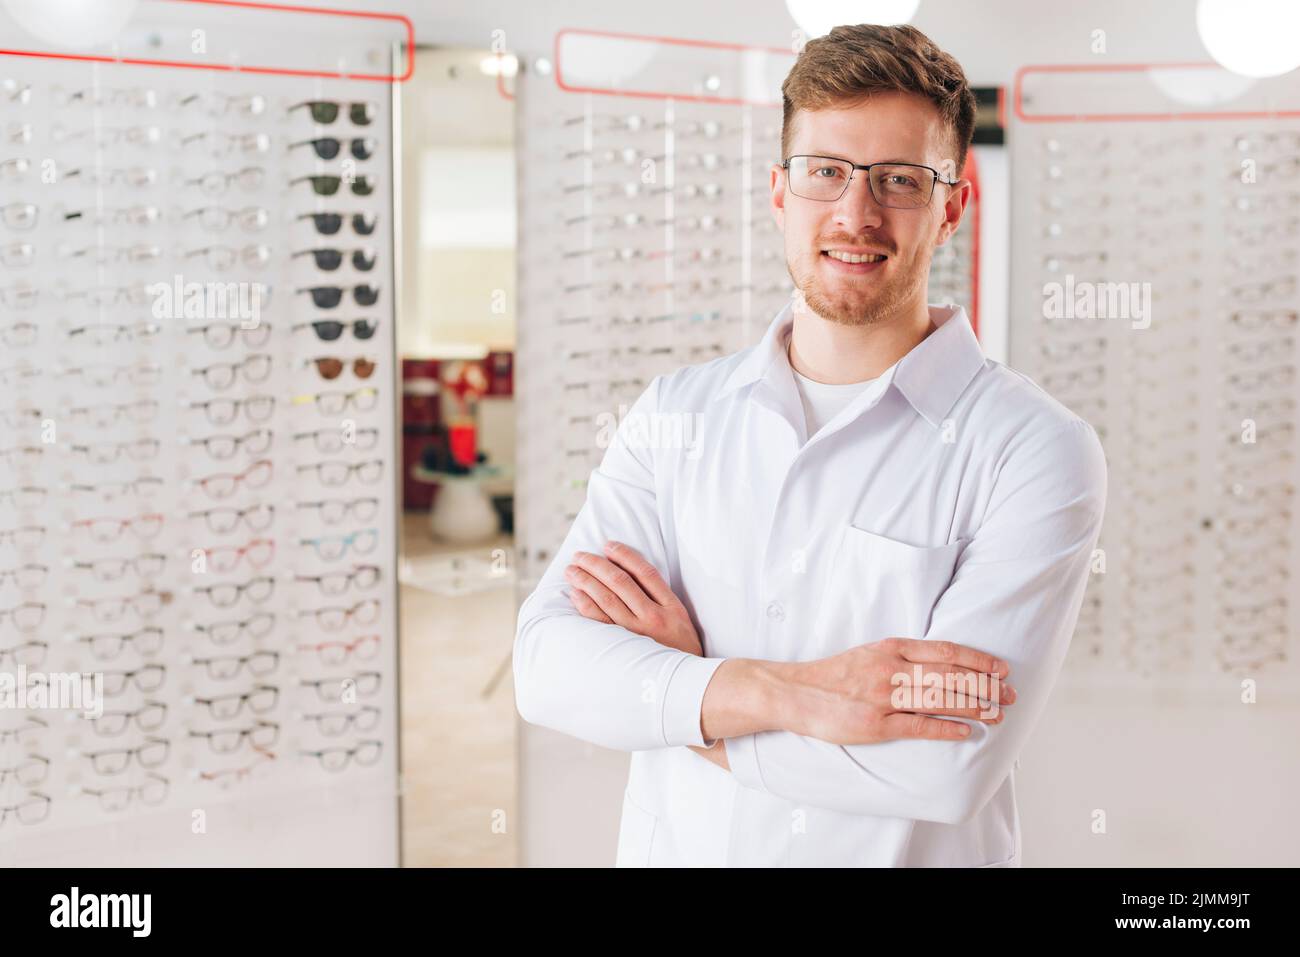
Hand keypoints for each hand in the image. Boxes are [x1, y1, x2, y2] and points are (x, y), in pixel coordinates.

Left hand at [563, 541, 702, 656]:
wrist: (685, 685)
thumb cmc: (681, 649)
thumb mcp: (682, 620)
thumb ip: (661, 598)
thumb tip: (631, 574)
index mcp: (671, 608)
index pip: (645, 573)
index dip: (625, 555)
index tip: (608, 545)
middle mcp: (653, 619)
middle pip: (621, 583)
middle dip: (597, 565)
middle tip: (580, 556)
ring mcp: (636, 635)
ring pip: (607, 599)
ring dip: (586, 581)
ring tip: (572, 570)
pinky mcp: (622, 649)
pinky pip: (599, 622)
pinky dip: (585, 605)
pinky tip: (576, 594)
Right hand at [777, 638, 1016, 745]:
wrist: (795, 693)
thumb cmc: (835, 675)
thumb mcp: (870, 653)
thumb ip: (903, 657)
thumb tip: (944, 663)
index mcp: (891, 648)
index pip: (946, 651)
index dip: (978, 660)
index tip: (1001, 668)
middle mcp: (890, 669)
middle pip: (950, 675)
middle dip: (985, 686)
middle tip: (1010, 695)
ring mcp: (883, 697)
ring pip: (939, 700)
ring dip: (974, 707)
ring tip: (997, 713)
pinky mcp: (874, 725)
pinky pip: (918, 726)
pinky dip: (946, 728)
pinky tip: (966, 731)